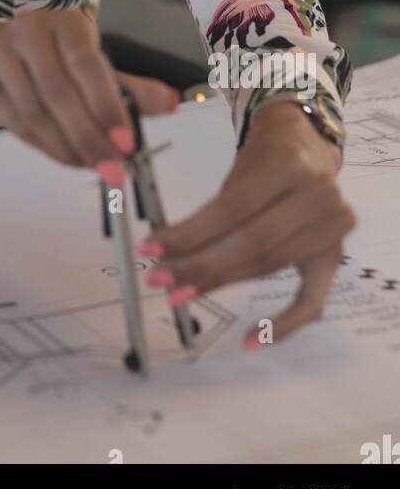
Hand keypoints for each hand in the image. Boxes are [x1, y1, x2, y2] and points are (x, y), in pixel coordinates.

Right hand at [0, 7, 179, 169]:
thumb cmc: (46, 58)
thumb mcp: (88, 65)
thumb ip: (128, 87)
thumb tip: (172, 103)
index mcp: (64, 23)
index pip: (87, 63)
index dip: (107, 105)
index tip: (127, 144)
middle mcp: (28, 31)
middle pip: (59, 92)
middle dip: (90, 137)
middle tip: (114, 170)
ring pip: (35, 111)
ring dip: (67, 147)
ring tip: (92, 167)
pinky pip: (13, 122)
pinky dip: (43, 145)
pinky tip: (64, 156)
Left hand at [138, 100, 355, 347]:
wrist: (307, 148)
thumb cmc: (265, 160)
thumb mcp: (239, 171)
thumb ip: (210, 213)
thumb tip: (165, 254)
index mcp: (289, 165)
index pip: (233, 209)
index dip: (190, 233)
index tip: (151, 249)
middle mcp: (318, 196)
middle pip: (252, 243)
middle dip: (200, 265)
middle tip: (160, 281)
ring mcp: (333, 229)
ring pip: (268, 267)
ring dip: (221, 284)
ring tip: (181, 294)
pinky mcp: (336, 256)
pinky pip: (311, 302)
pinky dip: (280, 326)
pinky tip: (249, 341)